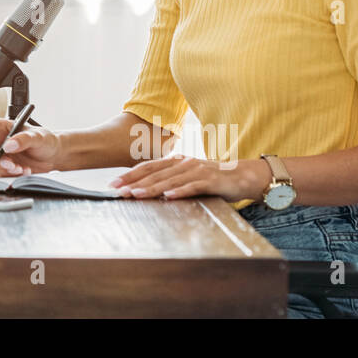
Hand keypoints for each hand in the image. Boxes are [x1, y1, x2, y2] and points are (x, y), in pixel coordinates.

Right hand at [0, 118, 61, 176]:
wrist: (53, 157)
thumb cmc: (45, 140)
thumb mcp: (38, 136)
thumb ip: (24, 138)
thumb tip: (9, 145)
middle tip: (10, 162)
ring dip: (2, 168)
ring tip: (19, 168)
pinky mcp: (3, 169)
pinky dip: (10, 175)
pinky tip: (23, 171)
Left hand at [108, 152, 269, 201]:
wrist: (244, 176)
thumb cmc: (214, 179)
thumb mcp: (189, 177)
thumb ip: (171, 180)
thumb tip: (148, 190)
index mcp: (177, 161)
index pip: (148, 167)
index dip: (130, 174)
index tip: (114, 184)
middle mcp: (184, 163)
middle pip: (155, 173)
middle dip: (134, 182)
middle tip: (118, 191)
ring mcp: (197, 170)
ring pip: (170, 180)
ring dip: (151, 187)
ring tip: (136, 194)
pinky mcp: (211, 180)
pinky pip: (193, 186)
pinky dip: (180, 191)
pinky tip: (168, 196)